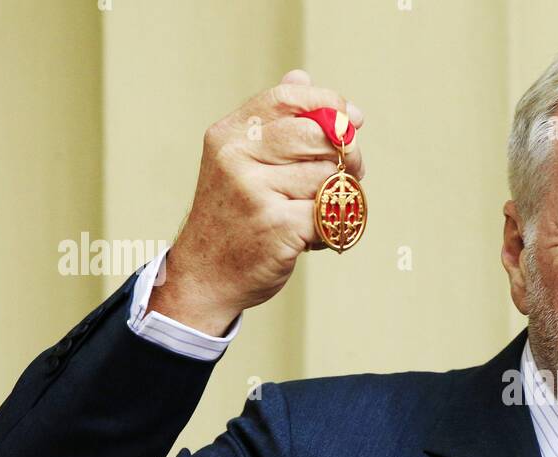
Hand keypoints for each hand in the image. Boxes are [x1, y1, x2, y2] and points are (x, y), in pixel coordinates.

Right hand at [149, 69, 365, 334]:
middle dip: (347, 155)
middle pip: (319, 136)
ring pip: (329, 178)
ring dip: (336, 198)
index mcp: (229, 135)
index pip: (288, 98)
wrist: (205, 278)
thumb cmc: (231, 217)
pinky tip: (312, 238)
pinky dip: (332, 228)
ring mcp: (255, 192)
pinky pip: (330, 214)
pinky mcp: (277, 226)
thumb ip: (270, 122)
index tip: (353, 118)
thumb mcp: (238, 161)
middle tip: (350, 174)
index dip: (329, 103)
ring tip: (313, 214)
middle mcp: (237, 158)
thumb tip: (302, 76)